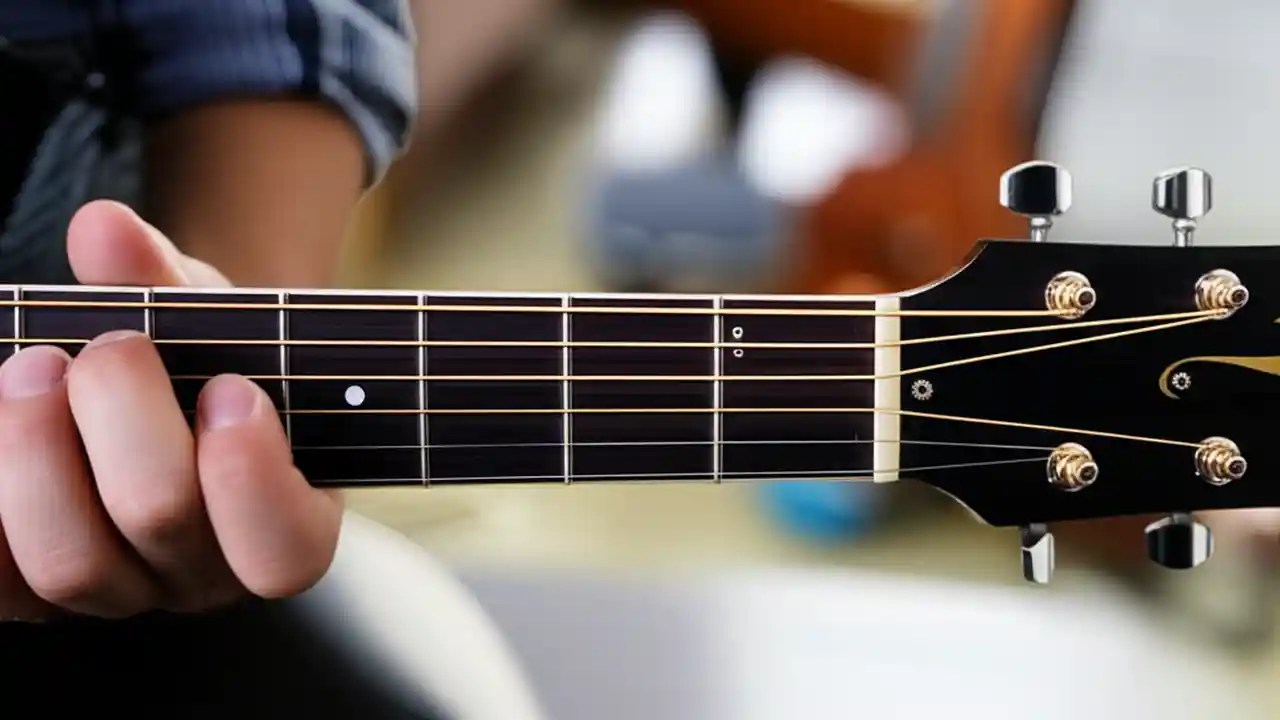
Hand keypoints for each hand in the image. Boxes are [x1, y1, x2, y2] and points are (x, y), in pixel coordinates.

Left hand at [0, 200, 342, 620]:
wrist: (158, 400)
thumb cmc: (203, 360)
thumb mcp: (208, 314)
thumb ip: (167, 277)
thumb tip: (100, 228)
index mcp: (281, 522)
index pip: (282, 552)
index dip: (251, 477)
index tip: (231, 388)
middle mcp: (202, 576)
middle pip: (163, 526)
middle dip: (126, 420)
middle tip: (115, 347)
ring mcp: (117, 593)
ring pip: (70, 566)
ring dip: (37, 455)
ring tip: (33, 370)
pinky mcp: (33, 596)